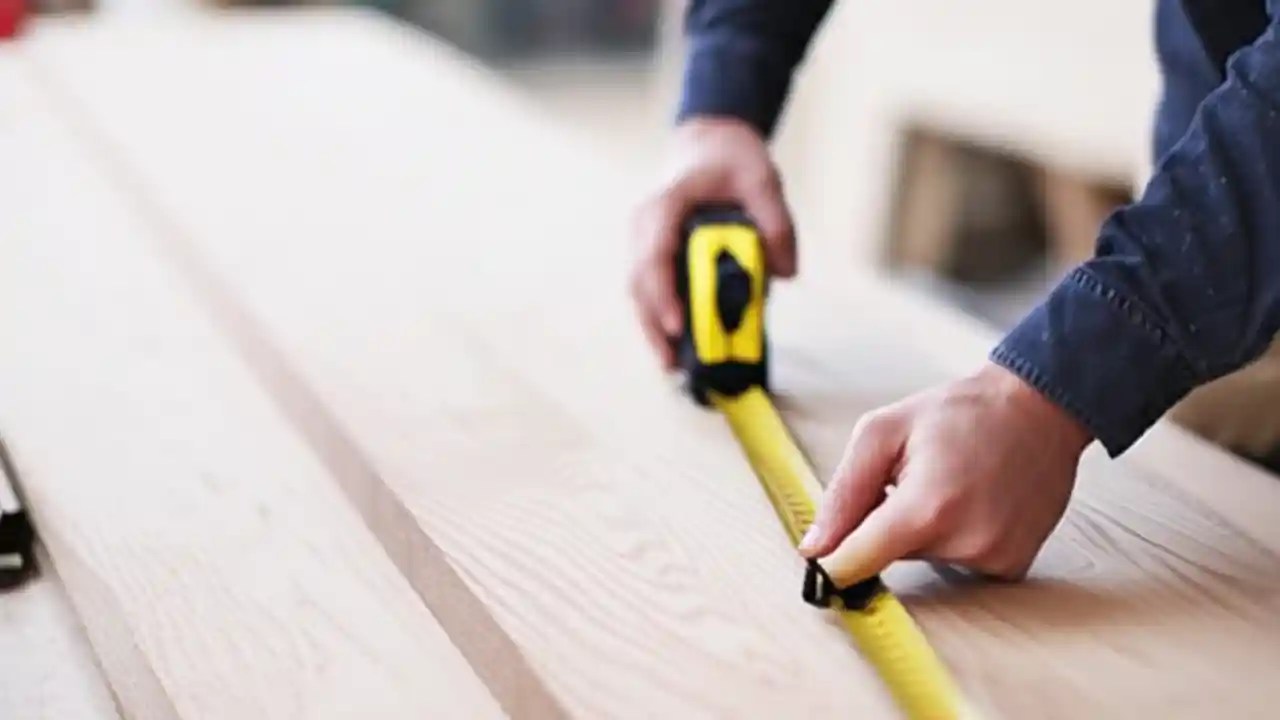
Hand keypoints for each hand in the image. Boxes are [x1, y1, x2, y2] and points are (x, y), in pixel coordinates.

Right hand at [629, 116, 795, 367]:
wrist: (708, 141)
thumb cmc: (731, 159)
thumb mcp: (763, 180)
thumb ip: (777, 223)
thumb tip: (785, 272)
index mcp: (668, 202)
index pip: (656, 252)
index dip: (663, 292)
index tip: (678, 325)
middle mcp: (646, 223)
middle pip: (640, 280)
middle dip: (654, 324)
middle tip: (673, 364)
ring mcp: (643, 238)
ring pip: (638, 289)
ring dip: (652, 327)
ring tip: (671, 365)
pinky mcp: (651, 251)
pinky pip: (649, 287)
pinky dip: (658, 316)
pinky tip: (673, 344)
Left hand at [799, 363, 1092, 584]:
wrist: (1038, 410)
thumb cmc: (960, 413)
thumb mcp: (883, 432)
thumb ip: (843, 493)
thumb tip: (814, 549)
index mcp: (927, 507)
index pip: (860, 561)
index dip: (832, 562)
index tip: (818, 562)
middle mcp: (965, 541)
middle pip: (891, 554)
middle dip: (888, 522)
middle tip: (914, 478)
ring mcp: (994, 558)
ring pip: (924, 558)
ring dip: (925, 529)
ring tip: (952, 484)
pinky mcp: (1012, 566)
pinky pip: (959, 564)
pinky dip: (956, 538)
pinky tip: (976, 502)